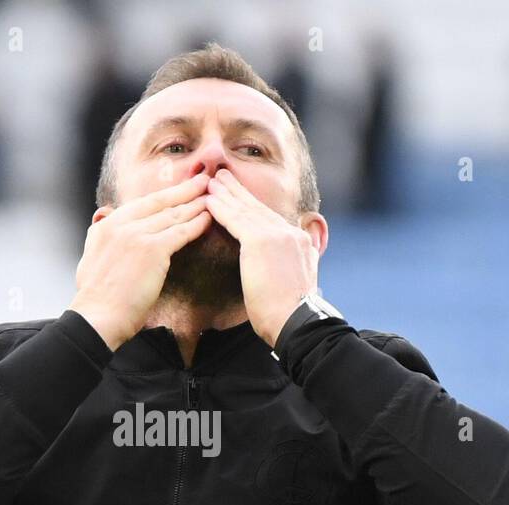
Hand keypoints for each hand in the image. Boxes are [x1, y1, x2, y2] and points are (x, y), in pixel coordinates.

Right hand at [69, 172, 213, 350]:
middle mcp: (121, 224)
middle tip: (205, 179)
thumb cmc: (95, 296)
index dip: (165, 194)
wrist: (97, 317)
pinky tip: (209, 218)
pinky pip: (180, 233)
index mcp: (107, 225)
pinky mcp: (152, 251)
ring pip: (173, 215)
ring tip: (214, 195)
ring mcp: (137, 235)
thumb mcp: (89, 255)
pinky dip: (196, 224)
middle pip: (160, 202)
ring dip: (196, 204)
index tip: (180, 187)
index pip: (143, 203)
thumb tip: (102, 217)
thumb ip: (98, 233)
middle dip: (186, 190)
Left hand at [204, 167, 321, 347]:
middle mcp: (291, 233)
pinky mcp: (261, 242)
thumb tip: (290, 269)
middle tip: (222, 177)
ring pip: (246, 210)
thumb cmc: (290, 315)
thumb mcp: (299, 284)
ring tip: (211, 182)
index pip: (271, 219)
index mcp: (300, 242)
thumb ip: (295, 268)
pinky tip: (208, 201)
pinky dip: (221, 209)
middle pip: (258, 208)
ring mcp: (277, 235)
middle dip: (238, 192)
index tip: (240, 196)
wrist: (297, 322)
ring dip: (226, 195)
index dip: (253, 206)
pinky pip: (236, 220)